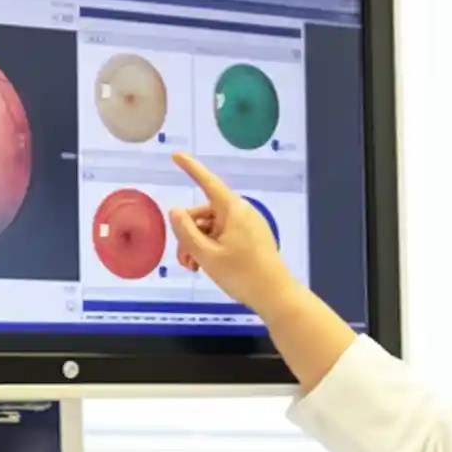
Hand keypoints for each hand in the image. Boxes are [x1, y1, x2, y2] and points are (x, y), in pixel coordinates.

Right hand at [168, 152, 299, 315]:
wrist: (275, 295)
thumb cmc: (241, 274)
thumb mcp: (206, 255)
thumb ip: (187, 231)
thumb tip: (175, 210)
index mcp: (233, 210)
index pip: (208, 182)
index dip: (191, 168)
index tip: (176, 155)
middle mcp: (241, 212)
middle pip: (204, 213)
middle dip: (188, 232)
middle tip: (183, 260)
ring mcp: (247, 225)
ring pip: (212, 227)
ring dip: (197, 243)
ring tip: (193, 267)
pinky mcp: (251, 238)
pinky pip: (224, 235)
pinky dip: (211, 247)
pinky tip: (204, 266)